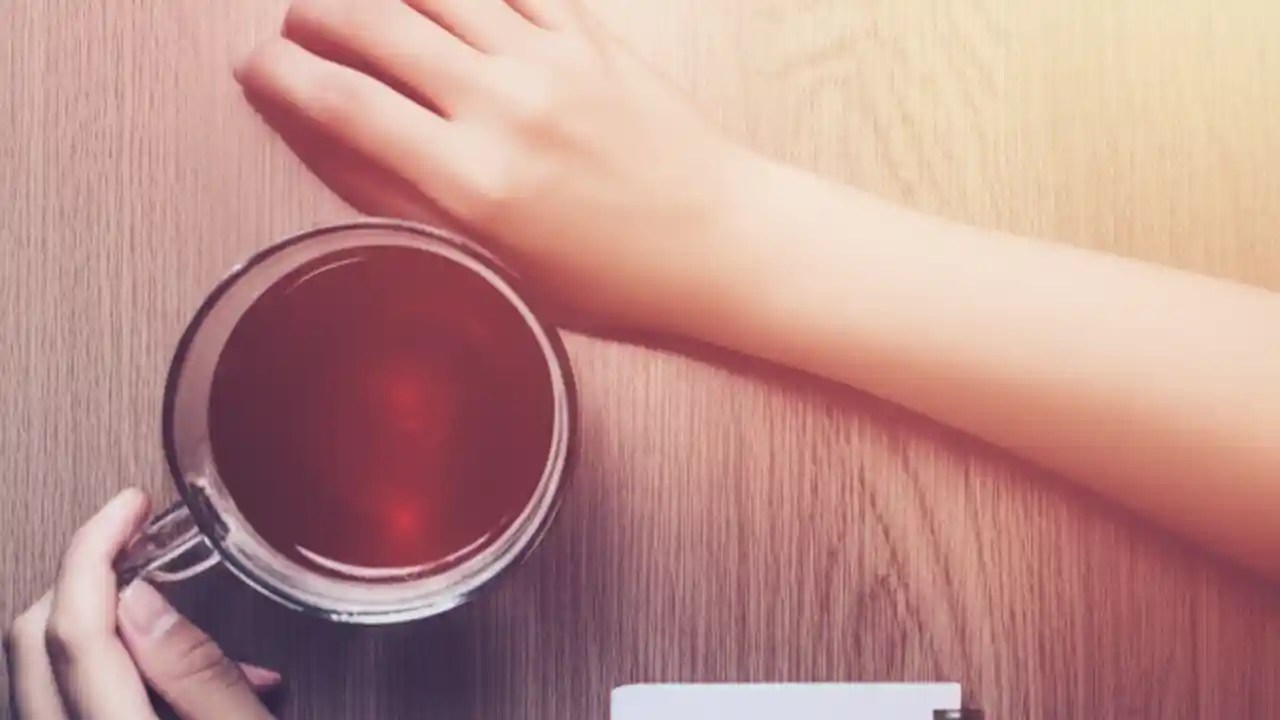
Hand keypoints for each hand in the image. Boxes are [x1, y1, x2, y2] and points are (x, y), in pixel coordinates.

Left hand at [4, 489, 279, 718]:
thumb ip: (202, 676)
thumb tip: (147, 602)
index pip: (73, 628)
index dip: (97, 549)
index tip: (129, 507)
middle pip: (34, 635)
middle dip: (87, 574)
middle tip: (139, 537)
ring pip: (38, 662)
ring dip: (97, 621)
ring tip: (171, 612)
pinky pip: (58, 696)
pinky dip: (104, 665)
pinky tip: (170, 673)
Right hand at [235, 0, 756, 330]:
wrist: (715, 236)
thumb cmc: (610, 271)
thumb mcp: (495, 263)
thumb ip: (408, 203)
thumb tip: (331, 145)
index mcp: (473, 179)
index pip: (344, 103)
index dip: (281, 74)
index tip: (255, 66)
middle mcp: (504, 105)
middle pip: (374, 25)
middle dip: (314, 14)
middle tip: (296, 26)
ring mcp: (549, 59)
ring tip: (354, 4)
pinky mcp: (588, 34)